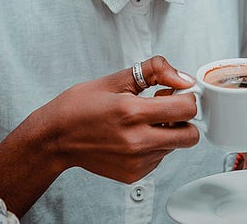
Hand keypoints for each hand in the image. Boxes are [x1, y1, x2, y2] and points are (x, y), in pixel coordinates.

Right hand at [27, 55, 199, 183]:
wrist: (55, 138)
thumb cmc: (80, 106)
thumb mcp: (116, 79)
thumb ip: (155, 71)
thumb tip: (183, 79)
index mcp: (132, 112)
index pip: (187, 108)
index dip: (185, 97)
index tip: (174, 93)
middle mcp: (137, 141)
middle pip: (190, 135)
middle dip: (184, 120)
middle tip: (165, 110)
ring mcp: (136, 161)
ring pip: (175, 147)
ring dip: (167, 133)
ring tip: (141, 123)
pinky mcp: (134, 175)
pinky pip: (160, 159)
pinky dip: (153, 147)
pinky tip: (132, 137)